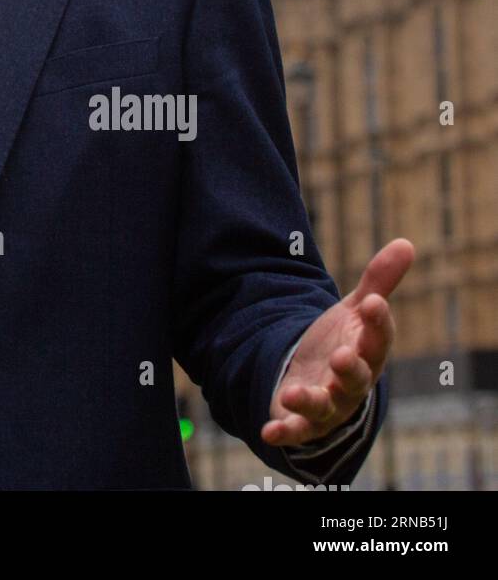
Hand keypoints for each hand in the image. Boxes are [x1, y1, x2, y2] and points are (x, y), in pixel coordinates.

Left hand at [261, 237, 412, 448]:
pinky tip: (268, 431)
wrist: (324, 381)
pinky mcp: (304, 419)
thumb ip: (378, 282)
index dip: (377, 321)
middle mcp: (352, 382)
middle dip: (351, 368)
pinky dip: (284, 431)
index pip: (378, 337)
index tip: (371, 302)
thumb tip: (406, 243)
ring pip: (325, 406)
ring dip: (311, 400)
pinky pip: (295, 428)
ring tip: (294, 392)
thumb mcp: (355, 311)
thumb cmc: (346, 343)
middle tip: (342, 355)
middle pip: (357, 377)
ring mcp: (329, 403)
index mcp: (368, 352)